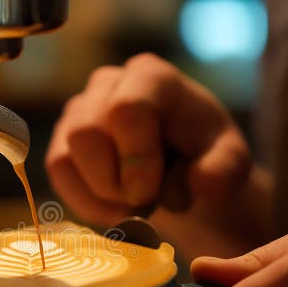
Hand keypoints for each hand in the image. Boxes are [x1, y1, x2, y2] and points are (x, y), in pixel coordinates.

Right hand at [46, 53, 250, 225]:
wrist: (183, 170)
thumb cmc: (204, 156)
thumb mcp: (230, 162)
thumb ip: (222, 171)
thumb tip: (197, 185)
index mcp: (150, 76)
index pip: (127, 109)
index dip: (135, 157)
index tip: (148, 194)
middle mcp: (108, 83)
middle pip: (86, 132)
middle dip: (114, 182)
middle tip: (145, 201)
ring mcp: (79, 110)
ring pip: (64, 156)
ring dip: (99, 195)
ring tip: (132, 206)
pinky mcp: (62, 140)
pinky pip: (57, 174)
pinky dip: (84, 202)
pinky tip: (113, 210)